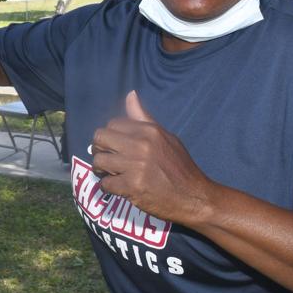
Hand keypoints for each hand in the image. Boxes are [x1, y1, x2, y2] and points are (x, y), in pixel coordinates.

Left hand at [91, 91, 214, 226]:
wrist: (194, 197)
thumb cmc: (180, 167)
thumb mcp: (166, 138)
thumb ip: (144, 118)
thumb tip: (130, 95)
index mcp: (149, 131)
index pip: (113, 123)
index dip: (111, 136)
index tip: (115, 147)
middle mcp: (141, 145)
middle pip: (100, 138)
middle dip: (99, 149)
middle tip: (107, 159)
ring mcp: (136, 166)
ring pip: (99, 161)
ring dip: (101, 169)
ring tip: (111, 174)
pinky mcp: (132, 186)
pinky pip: (105, 183)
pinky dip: (109, 187)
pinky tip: (119, 188)